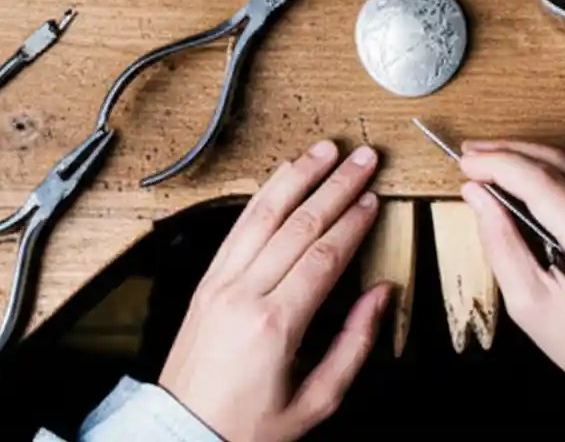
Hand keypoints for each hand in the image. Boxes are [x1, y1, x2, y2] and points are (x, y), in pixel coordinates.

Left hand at [159, 140, 390, 441]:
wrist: (184, 434)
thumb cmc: (247, 427)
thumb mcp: (317, 401)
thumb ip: (355, 344)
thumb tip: (381, 295)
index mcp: (275, 325)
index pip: (324, 256)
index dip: (353, 223)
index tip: (374, 200)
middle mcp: (243, 295)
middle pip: (298, 225)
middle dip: (336, 186)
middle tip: (364, 160)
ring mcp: (219, 284)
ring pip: (263, 214)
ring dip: (298, 177)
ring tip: (325, 151)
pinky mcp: (206, 283)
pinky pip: (238, 227)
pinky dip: (264, 197)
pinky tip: (282, 178)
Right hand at [459, 140, 564, 441]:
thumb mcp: (530, 307)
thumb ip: (501, 244)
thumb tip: (476, 194)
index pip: (540, 181)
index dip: (498, 164)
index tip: (464, 162)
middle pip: (559, 162)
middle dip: (509, 151)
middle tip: (470, 152)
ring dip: (532, 154)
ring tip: (492, 157)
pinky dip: (557, 169)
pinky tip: (530, 173)